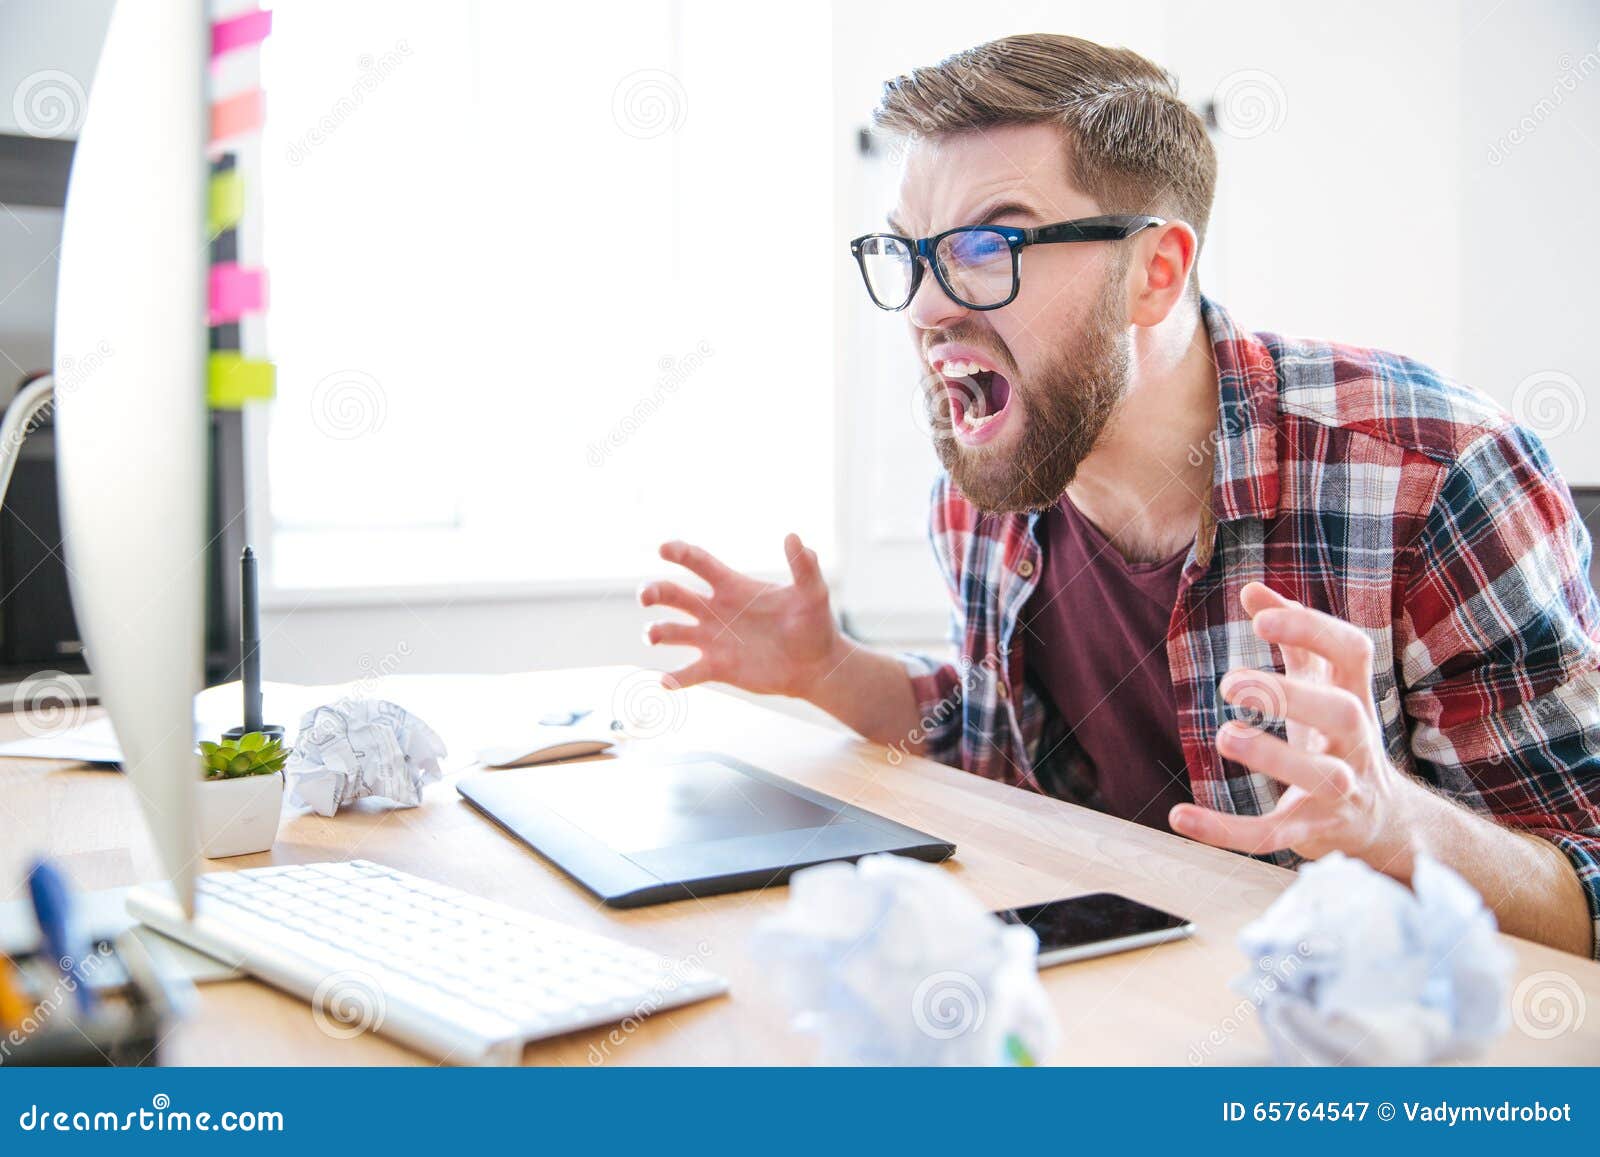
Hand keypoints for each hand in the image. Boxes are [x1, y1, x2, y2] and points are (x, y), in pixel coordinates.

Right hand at [639, 535, 846, 697]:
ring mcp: (713, 640)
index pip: (699, 563)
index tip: (663, 549)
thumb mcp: (812, 594)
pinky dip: (673, 678)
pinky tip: (665, 681)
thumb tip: (793, 536)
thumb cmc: (814, 624)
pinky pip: (687, 673)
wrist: (816, 665)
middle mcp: (716, 611)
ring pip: (671, 632)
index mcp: (733, 587)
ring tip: (654, 635)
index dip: (679, 553)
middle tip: (645, 596)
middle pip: (674, 595)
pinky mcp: (716, 668)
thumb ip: (803, 566)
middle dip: (654, 591)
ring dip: (657, 632)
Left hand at [1168, 582, 1425, 877]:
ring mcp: (1340, 790)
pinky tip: (1179, 817)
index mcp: (1354, 696)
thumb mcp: (1323, 686)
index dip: (1312, 630)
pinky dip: (1225, 831)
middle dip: (1290, 696)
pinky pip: (1272, 836)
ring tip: (1225, 735)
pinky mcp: (1313, 832)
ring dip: (1272, 757)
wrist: (1382, 822)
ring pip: (1319, 777)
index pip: (1351, 652)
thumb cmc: (1338, 737)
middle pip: (1341, 714)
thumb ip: (1293, 638)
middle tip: (1229, 683)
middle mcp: (1355, 742)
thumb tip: (1252, 589)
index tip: (1260, 619)